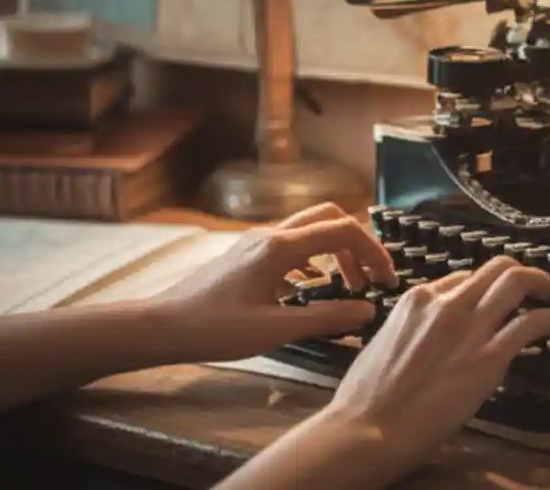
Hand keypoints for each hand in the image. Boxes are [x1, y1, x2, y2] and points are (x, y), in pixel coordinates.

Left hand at [152, 203, 398, 362]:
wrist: (162, 326)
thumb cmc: (215, 329)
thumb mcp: (276, 330)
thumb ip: (326, 318)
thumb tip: (368, 311)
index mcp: (281, 248)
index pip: (343, 231)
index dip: (374, 252)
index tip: (387, 281)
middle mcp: (270, 235)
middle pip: (330, 218)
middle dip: (359, 244)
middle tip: (372, 278)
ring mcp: (257, 242)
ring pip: (310, 230)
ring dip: (337, 251)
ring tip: (348, 287)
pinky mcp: (247, 254)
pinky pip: (292, 244)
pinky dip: (314, 258)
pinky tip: (312, 286)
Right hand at [216, 255, 549, 489]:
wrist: (371, 426)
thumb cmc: (367, 394)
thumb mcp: (385, 341)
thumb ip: (412, 329)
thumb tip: (428, 336)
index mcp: (417, 299)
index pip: (459, 280)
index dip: (478, 289)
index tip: (487, 301)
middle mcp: (447, 304)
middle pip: (494, 268)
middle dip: (516, 271)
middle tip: (531, 283)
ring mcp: (470, 327)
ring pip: (515, 282)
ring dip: (537, 282)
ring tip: (547, 292)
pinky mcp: (490, 357)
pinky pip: (529, 324)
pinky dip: (546, 319)